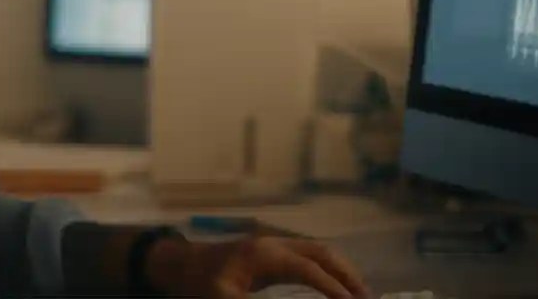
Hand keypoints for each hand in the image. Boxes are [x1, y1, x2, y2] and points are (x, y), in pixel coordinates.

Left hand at [149, 235, 369, 298]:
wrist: (177, 265)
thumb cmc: (198, 284)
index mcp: (264, 253)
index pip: (310, 269)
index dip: (334, 288)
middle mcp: (272, 243)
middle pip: (320, 252)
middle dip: (347, 275)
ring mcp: (271, 244)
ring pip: (316, 250)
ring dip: (340, 269)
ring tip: (359, 295)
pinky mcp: (269, 252)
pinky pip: (306, 255)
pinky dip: (326, 268)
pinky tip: (335, 286)